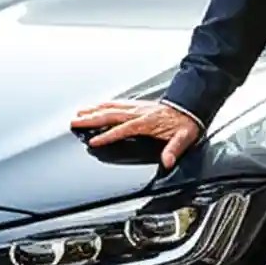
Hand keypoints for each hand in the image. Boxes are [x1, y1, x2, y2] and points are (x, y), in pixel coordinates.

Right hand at [70, 100, 201, 168]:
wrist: (190, 107)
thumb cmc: (186, 124)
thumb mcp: (184, 138)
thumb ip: (173, 149)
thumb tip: (167, 161)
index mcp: (147, 122)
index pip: (123, 129)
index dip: (107, 135)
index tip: (93, 141)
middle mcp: (139, 112)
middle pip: (111, 114)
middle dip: (91, 119)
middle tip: (75, 122)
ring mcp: (137, 107)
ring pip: (111, 107)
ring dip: (94, 110)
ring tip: (79, 113)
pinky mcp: (138, 105)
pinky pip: (117, 103)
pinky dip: (104, 104)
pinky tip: (97, 106)